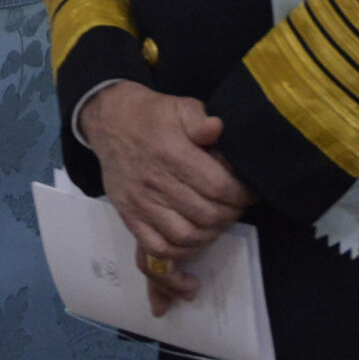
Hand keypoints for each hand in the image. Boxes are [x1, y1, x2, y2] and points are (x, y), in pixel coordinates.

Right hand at [80, 84, 255, 308]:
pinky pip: (157, 248)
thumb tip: (217, 128)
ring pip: (186, 236)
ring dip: (210, 234)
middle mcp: (155, 181)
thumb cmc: (152, 115)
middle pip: (207, 215)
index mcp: (171, 152)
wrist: (109, 121)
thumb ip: (200, 117)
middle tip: (235, 206)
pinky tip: (194, 242)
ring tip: (217, 221)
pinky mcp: (128, 215)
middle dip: (230, 214)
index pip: (218, 187)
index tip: (249, 192)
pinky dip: (181, 253)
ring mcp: (140, 202)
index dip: (242, 195)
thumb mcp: (179, 105)